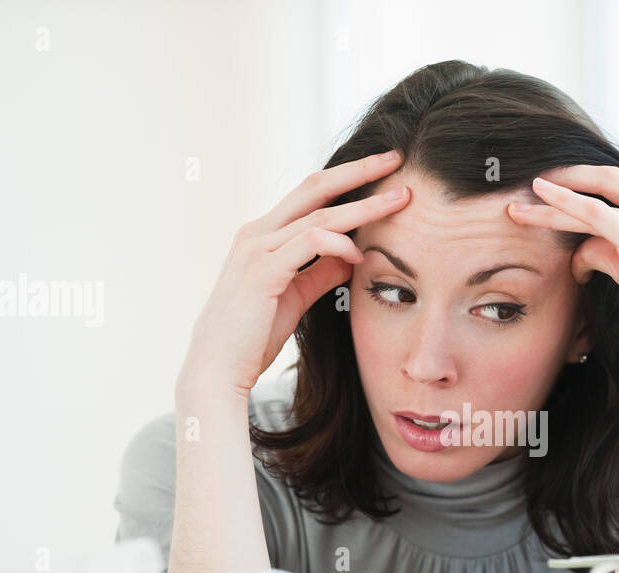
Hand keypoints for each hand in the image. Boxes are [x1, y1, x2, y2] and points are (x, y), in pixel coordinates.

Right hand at [178, 150, 411, 396]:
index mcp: (262, 235)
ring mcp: (256, 249)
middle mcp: (256, 233)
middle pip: (314, 186)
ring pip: (319, 213)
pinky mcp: (262, 271)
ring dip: (364, 206)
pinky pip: (310, 243)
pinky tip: (361, 254)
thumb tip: (352, 254)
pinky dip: (340, 244)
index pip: (310, 195)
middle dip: (358, 170)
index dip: (347, 180)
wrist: (217, 369)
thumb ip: (320, 272)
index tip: (383, 172)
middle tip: (395, 158)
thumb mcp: (295, 297)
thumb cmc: (252, 337)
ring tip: (400, 199)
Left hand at [507, 165, 618, 386]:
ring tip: (519, 207)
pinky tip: (540, 210)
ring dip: (554, 203)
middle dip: (570, 177)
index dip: (590, 182)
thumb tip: (583, 248)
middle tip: (534, 182)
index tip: (557, 185)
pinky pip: (596, 217)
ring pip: (597, 202)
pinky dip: (565, 210)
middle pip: (613, 181)